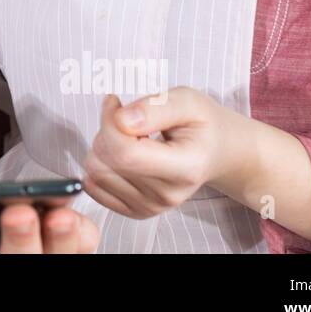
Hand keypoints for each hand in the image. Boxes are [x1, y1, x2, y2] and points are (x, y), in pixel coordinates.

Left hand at [0, 203, 99, 252]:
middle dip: (20, 237)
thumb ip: (72, 229)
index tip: (60, 216)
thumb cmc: (25, 246)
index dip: (62, 237)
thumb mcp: (57, 239)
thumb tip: (69, 216)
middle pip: (20, 258)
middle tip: (18, 213)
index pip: (62, 252)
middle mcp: (15, 268)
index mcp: (46, 257)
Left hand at [82, 88, 246, 218]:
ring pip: (96, 174)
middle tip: (124, 116)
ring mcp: (152, 207)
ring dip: (101, 147)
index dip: (109, 122)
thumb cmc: (201, 124)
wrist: (215, 151)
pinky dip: (100, 164)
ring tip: (126, 135)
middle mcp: (168, 194)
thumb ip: (155, 108)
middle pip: (107, 162)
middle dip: (105, 131)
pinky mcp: (137, 211)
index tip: (114, 101)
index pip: (126, 153)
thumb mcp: (187, 100)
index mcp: (186, 168)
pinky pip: (95, 188)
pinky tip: (120, 152)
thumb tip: (122, 121)